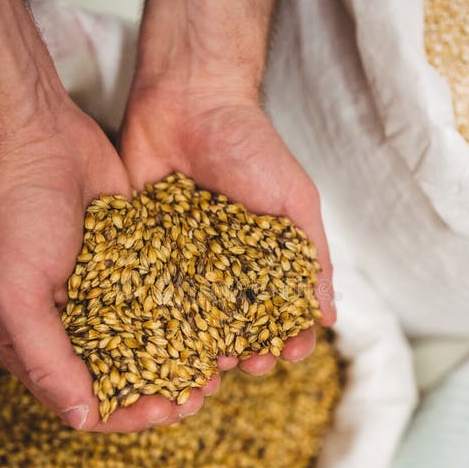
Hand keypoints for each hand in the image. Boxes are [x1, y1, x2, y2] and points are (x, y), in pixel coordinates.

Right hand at [0, 102, 214, 432]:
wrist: (39, 138)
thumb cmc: (15, 215)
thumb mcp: (17, 293)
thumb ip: (46, 359)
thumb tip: (81, 420)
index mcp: (38, 338)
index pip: (88, 398)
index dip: (129, 413)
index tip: (168, 412)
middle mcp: (75, 322)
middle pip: (128, 375)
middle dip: (166, 389)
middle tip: (202, 392)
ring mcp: (108, 292)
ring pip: (154, 339)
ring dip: (185, 356)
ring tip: (218, 363)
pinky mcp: (136, 261)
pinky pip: (167, 297)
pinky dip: (191, 314)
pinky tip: (220, 321)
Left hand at [120, 85, 335, 377]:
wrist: (190, 101)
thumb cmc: (252, 147)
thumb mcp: (295, 201)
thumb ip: (313, 257)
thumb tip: (329, 316)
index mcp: (260, 261)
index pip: (275, 313)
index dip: (283, 337)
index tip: (285, 353)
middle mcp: (221, 268)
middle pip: (231, 326)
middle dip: (239, 351)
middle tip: (241, 366)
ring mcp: (179, 262)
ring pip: (187, 319)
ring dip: (196, 347)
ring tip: (202, 364)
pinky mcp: (140, 249)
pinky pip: (144, 291)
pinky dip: (149, 319)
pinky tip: (154, 341)